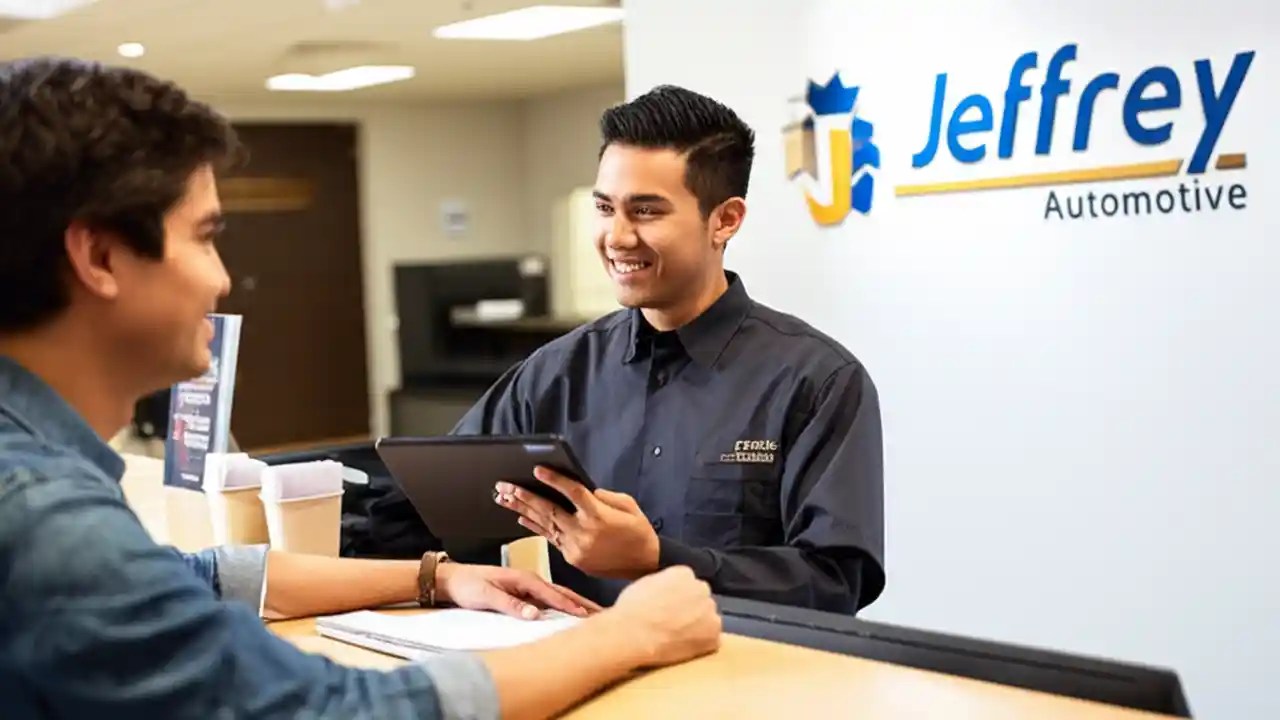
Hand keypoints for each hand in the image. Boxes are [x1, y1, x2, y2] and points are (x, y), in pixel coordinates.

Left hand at [435, 563, 602, 619]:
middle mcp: (528, 582)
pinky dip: (560, 608)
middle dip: (581, 603)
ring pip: (555, 597)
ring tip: (592, 615)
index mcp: (523, 579)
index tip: (587, 615)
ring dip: (574, 605)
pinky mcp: (521, 596)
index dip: (570, 605)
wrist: (451, 579)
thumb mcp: (486, 595)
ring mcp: (526, 588)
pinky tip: (567, 616)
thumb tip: (535, 614)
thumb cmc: (467, 585)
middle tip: (602, 613)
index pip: (552, 594)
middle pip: (560, 593)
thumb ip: (510, 604)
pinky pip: (546, 602)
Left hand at [495, 467, 659, 579]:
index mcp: (599, 517)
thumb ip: (604, 496)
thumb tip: (582, 490)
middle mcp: (584, 533)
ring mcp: (575, 548)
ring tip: (505, 498)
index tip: (537, 469)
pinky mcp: (572, 558)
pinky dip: (535, 527)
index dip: (554, 480)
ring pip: (545, 525)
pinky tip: (521, 518)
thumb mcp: (629, 506)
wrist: (645, 564)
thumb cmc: (638, 532)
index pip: (573, 493)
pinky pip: (550, 539)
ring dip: (523, 510)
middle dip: (524, 496)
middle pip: (549, 510)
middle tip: (505, 485)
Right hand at [610, 566, 721, 666]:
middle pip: (701, 599)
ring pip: (708, 619)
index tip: (669, 607)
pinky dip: (701, 646)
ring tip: (678, 638)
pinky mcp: (714, 637)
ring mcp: (710, 613)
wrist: (634, 634)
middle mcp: (702, 589)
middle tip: (675, 623)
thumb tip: (668, 590)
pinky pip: (711, 641)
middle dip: (692, 609)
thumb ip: (664, 583)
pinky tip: (683, 649)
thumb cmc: (632, 609)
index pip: (688, 583)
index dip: (678, 597)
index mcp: (684, 573)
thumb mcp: (645, 583)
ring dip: (699, 626)